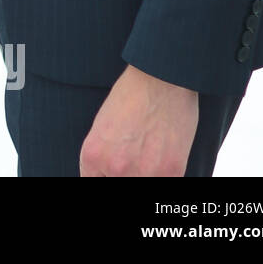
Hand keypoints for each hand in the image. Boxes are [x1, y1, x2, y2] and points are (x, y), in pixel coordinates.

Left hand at [79, 65, 198, 176]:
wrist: (160, 79)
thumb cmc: (131, 97)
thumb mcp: (102, 128)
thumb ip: (103, 157)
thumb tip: (108, 174)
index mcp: (92, 156)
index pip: (92, 183)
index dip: (106, 175)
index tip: (113, 171)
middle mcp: (114, 168)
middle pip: (117, 184)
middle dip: (126, 173)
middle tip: (137, 157)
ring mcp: (143, 173)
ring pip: (141, 184)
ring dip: (147, 174)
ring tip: (151, 154)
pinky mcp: (170, 173)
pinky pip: (165, 184)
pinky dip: (165, 174)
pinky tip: (165, 156)